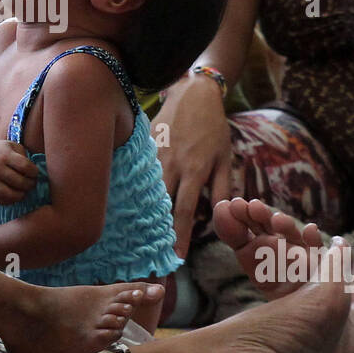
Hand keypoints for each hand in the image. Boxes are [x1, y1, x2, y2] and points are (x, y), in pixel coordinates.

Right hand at [0, 139, 38, 204]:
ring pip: (11, 195)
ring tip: (24, 191)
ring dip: (22, 195)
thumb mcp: (12, 146)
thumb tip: (35, 173)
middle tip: (32, 183)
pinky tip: (15, 194)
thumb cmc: (0, 151)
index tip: (35, 173)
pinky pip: (2, 201)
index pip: (25, 167)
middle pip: (20, 182)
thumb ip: (24, 156)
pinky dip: (11, 200)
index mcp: (5, 155)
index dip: (34, 172)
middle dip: (30, 185)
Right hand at [152, 75, 232, 257]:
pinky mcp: (145, 147)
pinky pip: (140, 174)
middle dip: (157, 233)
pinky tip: (128, 207)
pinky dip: (136, 192)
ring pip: (147, 191)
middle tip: (152, 255)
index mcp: (195, 170)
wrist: (193, 94)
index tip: (176, 258)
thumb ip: (222, 187)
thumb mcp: (225, 157)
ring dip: (143, 215)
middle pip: (162, 206)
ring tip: (137, 239)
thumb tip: (223, 215)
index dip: (181, 237)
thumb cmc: (214, 127)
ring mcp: (156, 156)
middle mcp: (173, 166)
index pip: (186, 211)